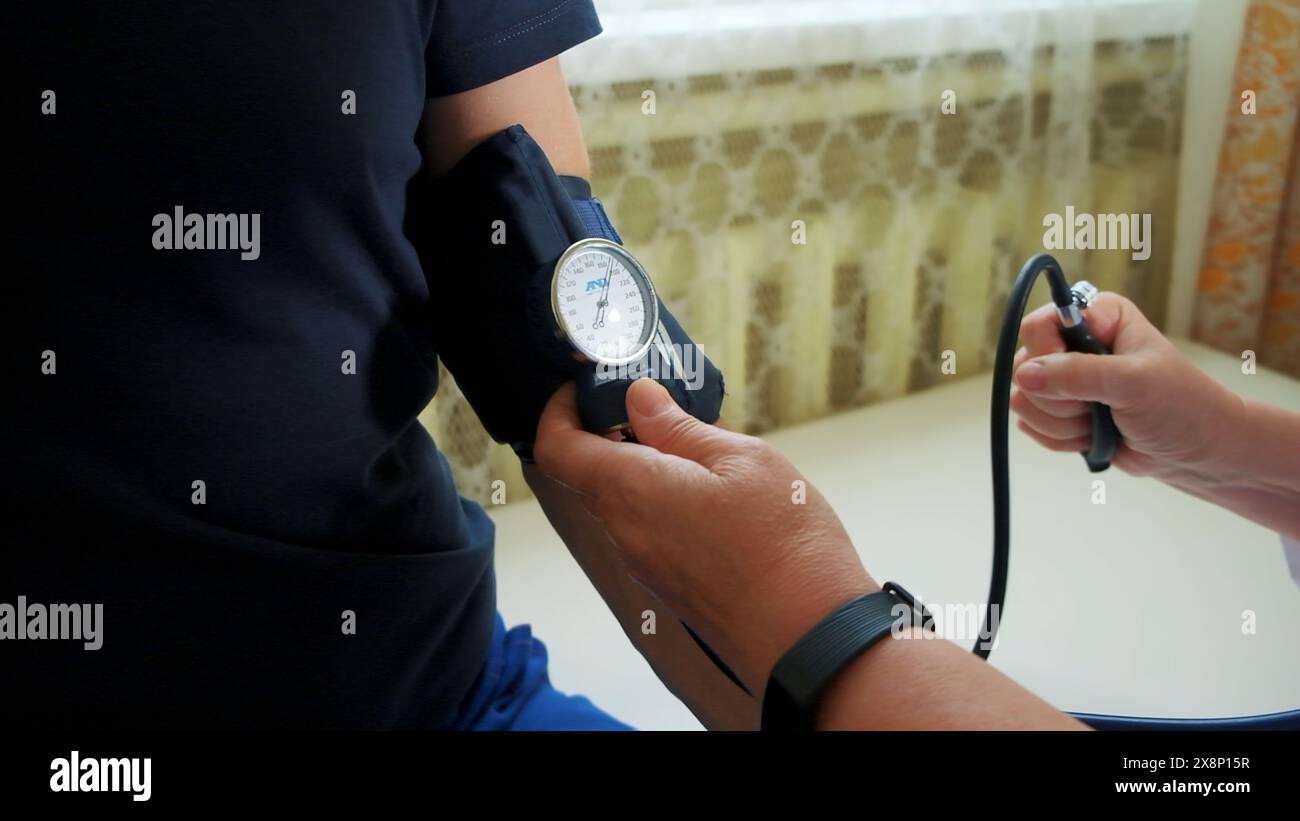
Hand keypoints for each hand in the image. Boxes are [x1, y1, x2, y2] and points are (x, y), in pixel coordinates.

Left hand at [534, 380, 874, 693]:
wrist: (809, 635)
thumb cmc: (782, 543)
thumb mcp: (741, 460)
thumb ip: (679, 428)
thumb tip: (639, 399)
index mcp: (631, 489)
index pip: (557, 447)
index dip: (560, 410)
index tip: (586, 387)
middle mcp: (624, 530)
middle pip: (590, 471)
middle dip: (615, 430)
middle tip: (663, 405)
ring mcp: (644, 562)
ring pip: (623, 499)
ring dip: (647, 466)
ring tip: (704, 445)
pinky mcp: (667, 582)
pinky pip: (647, 527)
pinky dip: (664, 497)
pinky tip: (715, 489)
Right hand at [1011, 293, 1249, 489]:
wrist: (1196, 453)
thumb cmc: (1181, 407)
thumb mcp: (1135, 383)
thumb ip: (1078, 374)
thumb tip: (1024, 375)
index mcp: (1096, 317)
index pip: (1038, 326)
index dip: (1049, 355)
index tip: (1083, 376)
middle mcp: (1074, 343)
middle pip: (1024, 367)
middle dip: (1060, 400)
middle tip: (1102, 405)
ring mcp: (1063, 379)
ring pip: (1022, 400)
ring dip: (1063, 423)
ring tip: (1101, 423)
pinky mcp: (1058, 411)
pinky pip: (1029, 425)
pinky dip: (1061, 439)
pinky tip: (1092, 437)